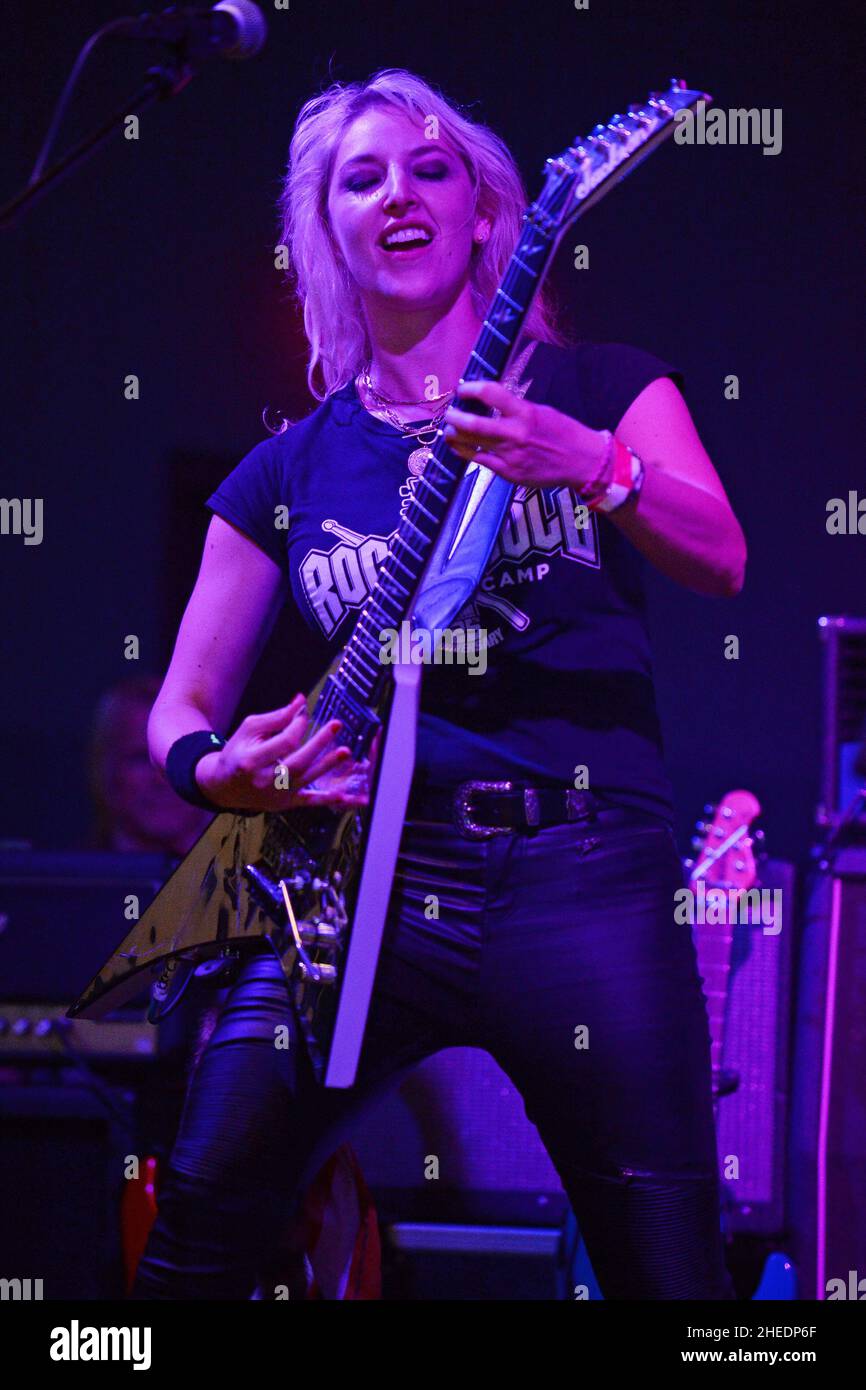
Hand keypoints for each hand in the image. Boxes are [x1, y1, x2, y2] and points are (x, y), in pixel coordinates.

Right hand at [194, 694, 377, 812]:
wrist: (224, 786)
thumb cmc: (237, 753)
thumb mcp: (249, 730)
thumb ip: (276, 717)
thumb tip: (300, 701)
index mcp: (252, 761)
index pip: (284, 742)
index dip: (298, 726)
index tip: (304, 714)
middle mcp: (265, 781)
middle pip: (298, 761)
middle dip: (319, 743)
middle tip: (336, 726)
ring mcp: (277, 795)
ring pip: (307, 779)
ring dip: (328, 765)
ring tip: (345, 752)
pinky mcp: (286, 803)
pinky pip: (310, 802)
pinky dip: (328, 800)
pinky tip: (345, 796)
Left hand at [442, 378, 606, 490]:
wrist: (582, 462)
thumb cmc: (564, 433)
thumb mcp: (542, 411)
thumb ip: (516, 408)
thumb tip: (490, 402)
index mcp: (525, 413)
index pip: (490, 393)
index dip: (470, 389)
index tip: (463, 389)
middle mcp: (515, 433)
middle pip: (473, 423)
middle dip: (455, 417)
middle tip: (450, 413)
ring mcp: (510, 455)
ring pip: (471, 444)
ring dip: (455, 436)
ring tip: (449, 431)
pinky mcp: (509, 472)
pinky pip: (480, 461)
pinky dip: (466, 453)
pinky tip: (460, 448)